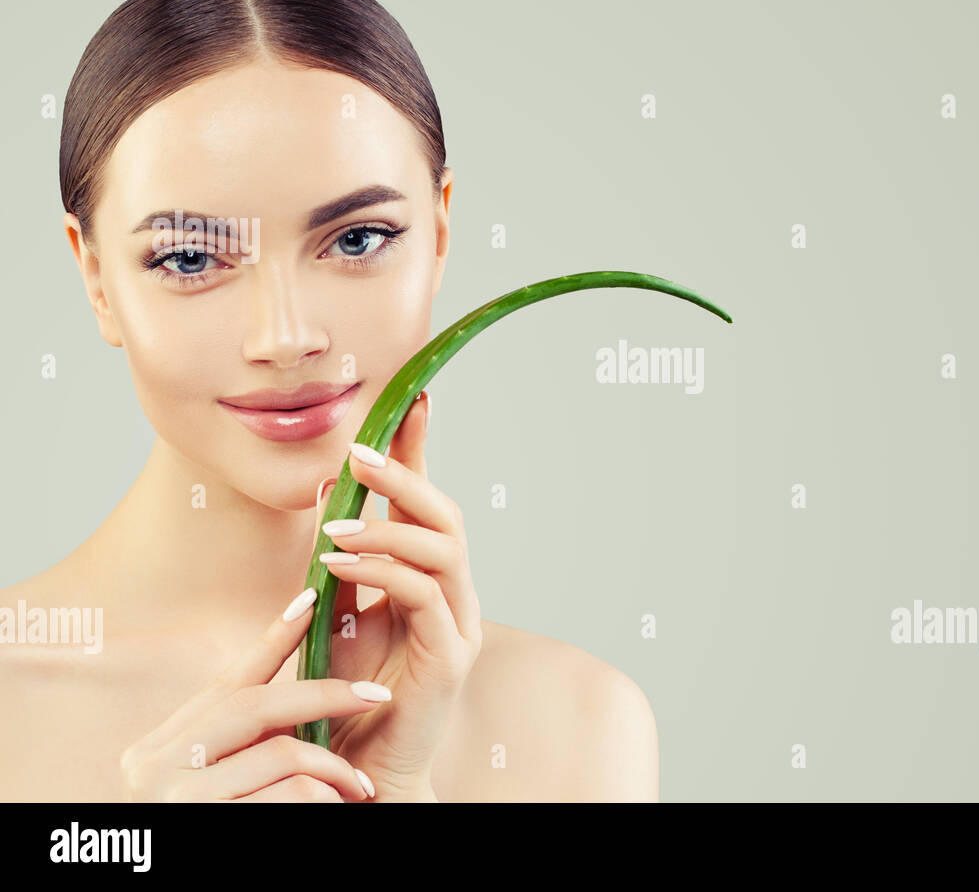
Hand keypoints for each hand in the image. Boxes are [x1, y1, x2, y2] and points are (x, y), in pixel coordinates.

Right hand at [119, 588, 388, 801]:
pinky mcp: (204, 821)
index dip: (274, 638)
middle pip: (256, 704)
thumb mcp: (236, 779)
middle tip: (376, 693)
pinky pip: (288, 793)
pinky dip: (324, 799)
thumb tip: (308, 671)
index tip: (313, 598)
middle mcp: (152, 767)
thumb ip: (256, 737)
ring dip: (333, 767)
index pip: (227, 680)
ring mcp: (174, 797)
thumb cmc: (232, 828)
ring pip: (280, 751)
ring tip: (359, 789)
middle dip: (325, 693)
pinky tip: (340, 810)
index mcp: (162, 749)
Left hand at [317, 390, 482, 799]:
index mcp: (431, 583)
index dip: (422, 453)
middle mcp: (455, 598)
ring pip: (443, 550)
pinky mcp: (449, 660)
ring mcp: (459, 628)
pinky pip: (424, 597)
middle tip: (357, 456)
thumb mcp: (338, 617)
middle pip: (447, 517)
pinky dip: (381, 571)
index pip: (429, 506)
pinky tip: (338, 563)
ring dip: (387, 526)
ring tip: (333, 526)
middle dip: (406, 477)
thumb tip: (328, 501)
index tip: (412, 399)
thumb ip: (344, 566)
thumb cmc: (349, 698)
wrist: (364, 770)